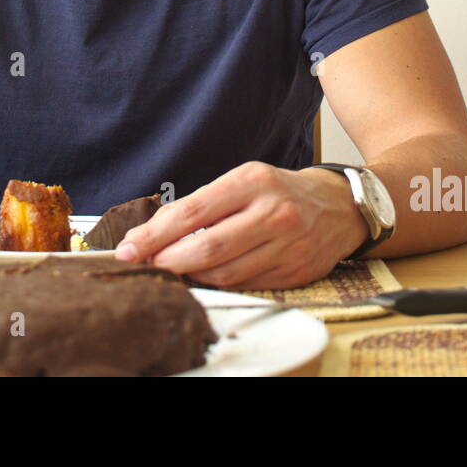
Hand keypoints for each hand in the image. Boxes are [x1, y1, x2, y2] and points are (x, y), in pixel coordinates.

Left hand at [113, 161, 367, 289]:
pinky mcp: (295, 271)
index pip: (192, 211)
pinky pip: (245, 285)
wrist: (338, 207)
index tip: (129, 247)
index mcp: (252, 181)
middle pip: (206, 248)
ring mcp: (287, 245)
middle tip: (143, 266)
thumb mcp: (244, 181)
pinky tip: (205, 278)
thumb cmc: (279, 191)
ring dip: (190, 277)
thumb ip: (203, 205)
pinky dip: (218, 285)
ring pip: (224, 273)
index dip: (155, 234)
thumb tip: (153, 234)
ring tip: (171, 272)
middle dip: (166, 261)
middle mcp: (272, 212)